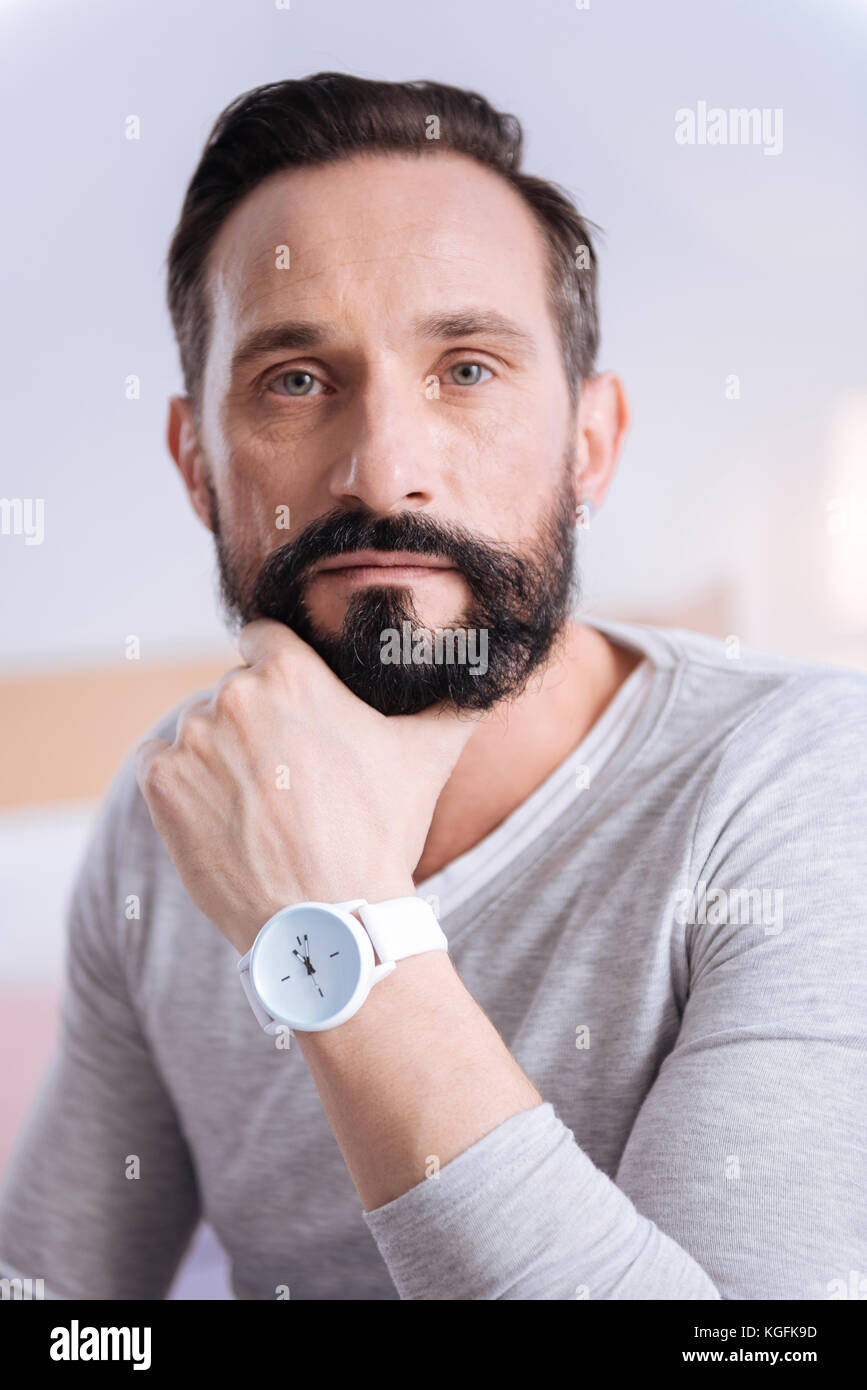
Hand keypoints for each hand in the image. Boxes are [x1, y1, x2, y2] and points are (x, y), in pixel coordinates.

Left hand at [134, 619, 479, 951]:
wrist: (328, 919)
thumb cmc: (380, 833)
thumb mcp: (428, 757)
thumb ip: (456, 702)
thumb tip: (491, 676)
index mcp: (289, 672)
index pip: (262, 638)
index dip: (278, 670)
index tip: (290, 707)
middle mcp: (233, 694)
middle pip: (233, 690)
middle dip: (256, 723)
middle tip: (289, 776)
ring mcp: (192, 740)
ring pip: (198, 729)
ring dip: (220, 756)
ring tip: (260, 806)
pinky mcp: (162, 785)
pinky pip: (159, 762)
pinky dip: (182, 784)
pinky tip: (221, 816)